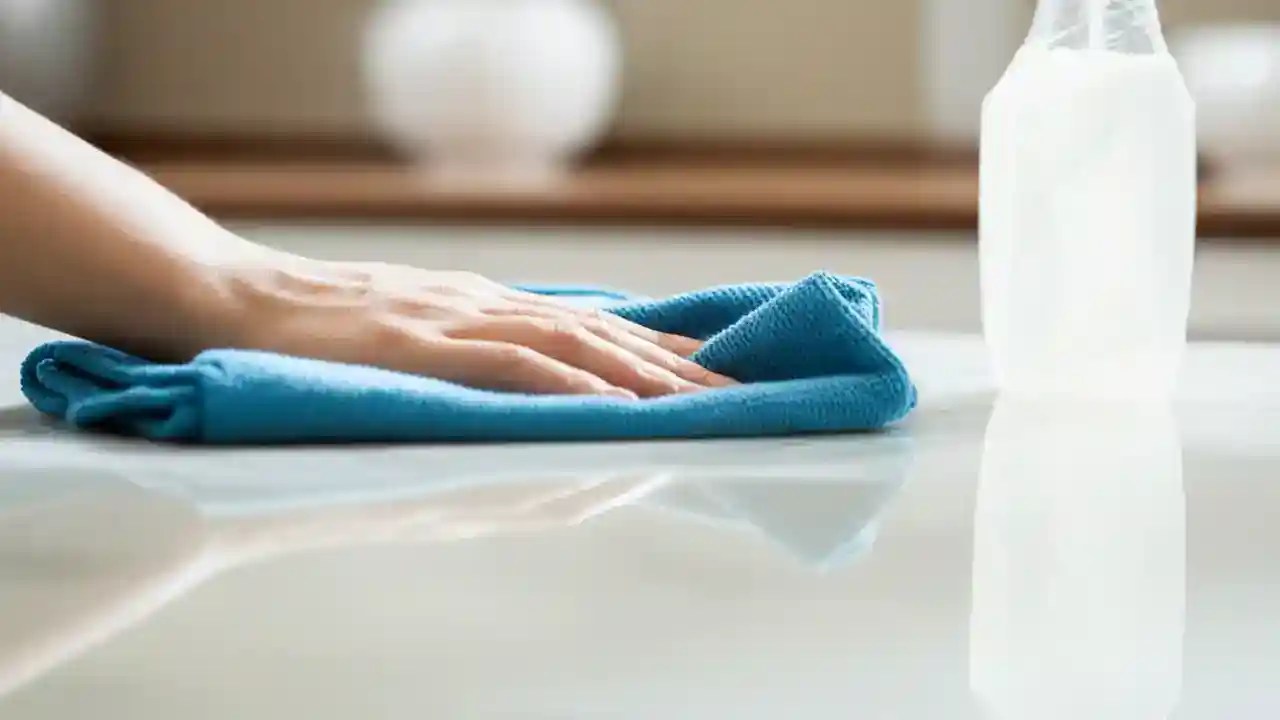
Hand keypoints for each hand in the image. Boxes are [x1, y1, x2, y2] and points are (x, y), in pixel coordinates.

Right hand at [220, 251, 735, 398]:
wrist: (247, 299)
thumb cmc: (331, 323)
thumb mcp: (422, 324)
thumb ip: (482, 341)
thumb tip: (547, 368)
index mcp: (489, 303)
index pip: (595, 326)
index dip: (661, 349)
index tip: (717, 373)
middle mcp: (487, 304)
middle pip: (602, 333)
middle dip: (675, 368)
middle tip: (739, 392)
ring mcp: (456, 320)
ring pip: (572, 343)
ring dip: (642, 373)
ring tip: (699, 401)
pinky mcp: (424, 342)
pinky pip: (512, 359)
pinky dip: (570, 377)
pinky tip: (610, 395)